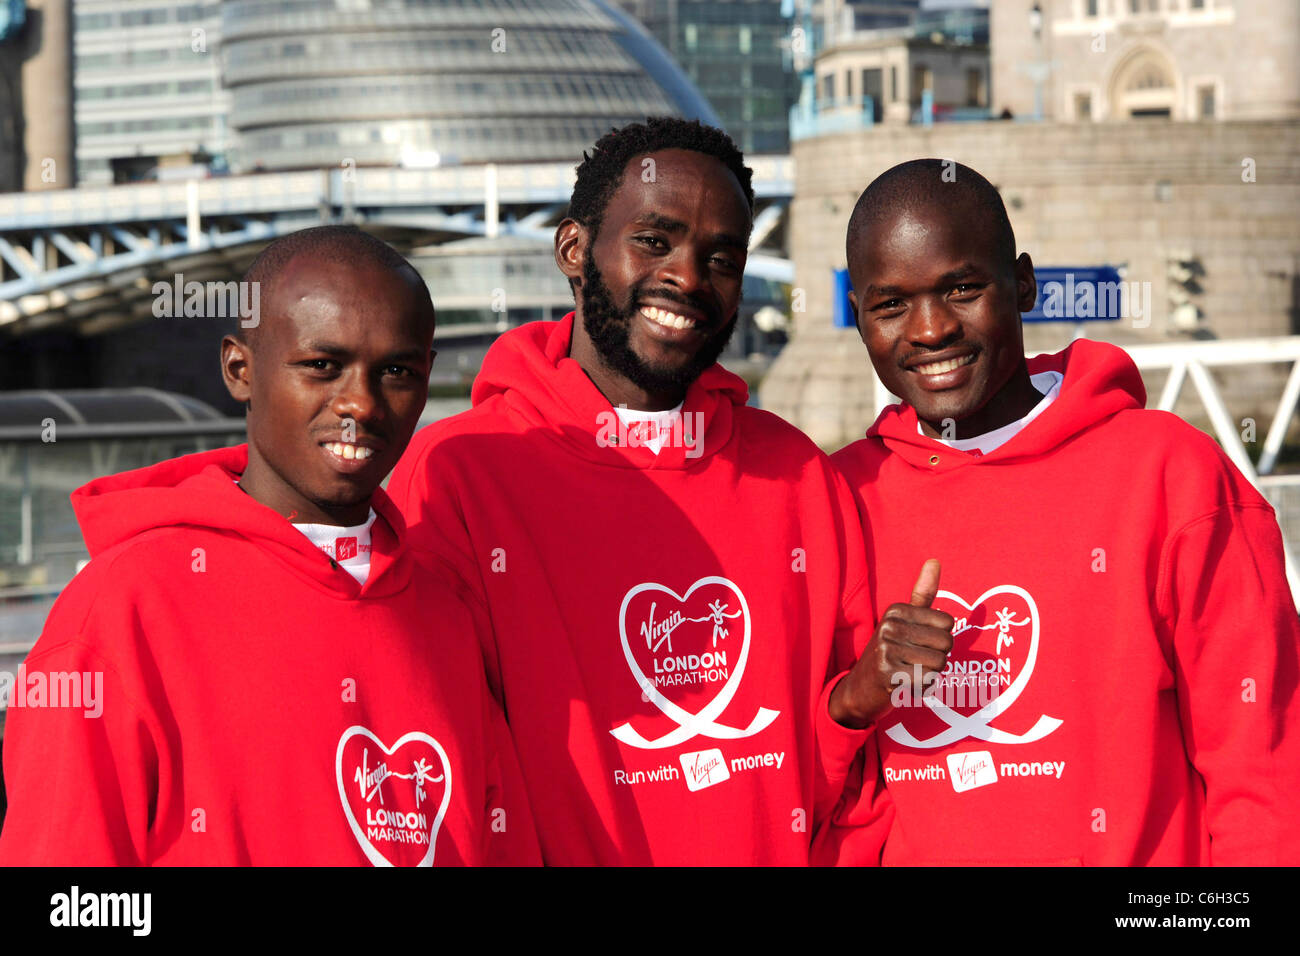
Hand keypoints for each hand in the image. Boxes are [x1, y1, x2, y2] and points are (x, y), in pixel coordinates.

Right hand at [829, 559, 954, 728]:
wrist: (859, 689)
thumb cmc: (890, 653)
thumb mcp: (903, 621)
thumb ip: (922, 594)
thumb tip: (935, 560)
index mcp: (896, 610)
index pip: (948, 622)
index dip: (939, 639)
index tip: (917, 645)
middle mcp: (890, 625)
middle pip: (947, 643)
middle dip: (937, 658)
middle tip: (913, 662)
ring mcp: (887, 649)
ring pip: (939, 664)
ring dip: (930, 675)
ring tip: (908, 673)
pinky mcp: (888, 674)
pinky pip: (928, 681)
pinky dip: (922, 689)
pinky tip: (905, 686)